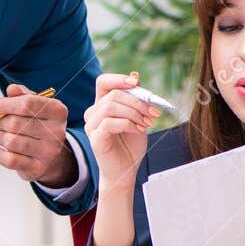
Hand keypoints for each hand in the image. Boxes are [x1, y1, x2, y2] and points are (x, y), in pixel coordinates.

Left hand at [0, 84, 76, 184]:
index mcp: (57, 111)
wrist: (51, 156)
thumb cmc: (39, 126)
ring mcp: (49, 151)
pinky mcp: (39, 168)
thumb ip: (23, 95)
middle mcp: (57, 131)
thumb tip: (12, 89)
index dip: (4, 104)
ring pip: (11, 141)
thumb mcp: (36, 106)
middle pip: (15, 123)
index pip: (27, 104)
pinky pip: (10, 160)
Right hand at [82, 71, 156, 191]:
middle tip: (153, 113)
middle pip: (113, 94)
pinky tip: (139, 130)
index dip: (118, 79)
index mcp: (102, 105)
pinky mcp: (95, 139)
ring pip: (110, 106)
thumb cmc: (130, 145)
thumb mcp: (137, 117)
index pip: (103, 82)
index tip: (135, 83)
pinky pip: (110, 123)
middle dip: (137, 101)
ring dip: (134, 113)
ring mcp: (92, 126)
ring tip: (146, 124)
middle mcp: (93, 114)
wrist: (125, 171)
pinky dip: (128, 124)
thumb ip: (135, 98)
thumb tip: (135, 75)